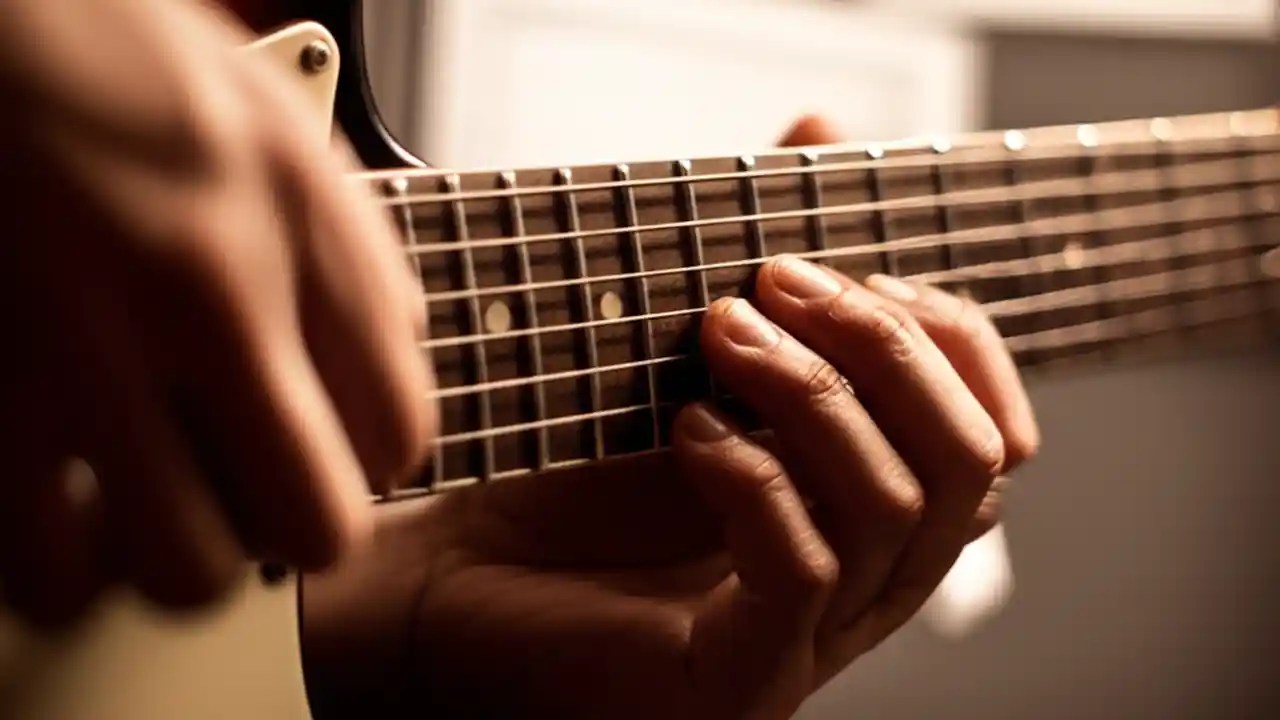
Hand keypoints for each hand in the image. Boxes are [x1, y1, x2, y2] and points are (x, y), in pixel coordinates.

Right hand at [0, 0, 435, 624]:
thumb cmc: (102, 52)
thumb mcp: (269, 117)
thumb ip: (342, 241)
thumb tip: (387, 347)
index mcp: (297, 216)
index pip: (399, 424)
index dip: (367, 465)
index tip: (327, 454)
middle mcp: (209, 285)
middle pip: (317, 520)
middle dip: (286, 536)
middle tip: (245, 505)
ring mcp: (87, 340)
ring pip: (184, 569)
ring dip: (170, 563)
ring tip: (143, 516)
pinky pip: (42, 560)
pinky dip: (57, 569)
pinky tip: (53, 514)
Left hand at [300, 120, 1038, 718]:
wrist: (447, 590)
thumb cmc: (563, 487)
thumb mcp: (681, 364)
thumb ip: (763, 263)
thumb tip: (817, 129)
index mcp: (861, 508)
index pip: (989, 432)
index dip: (954, 340)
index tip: (859, 272)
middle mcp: (858, 582)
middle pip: (966, 464)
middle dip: (887, 349)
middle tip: (782, 283)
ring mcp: (806, 641)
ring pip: (895, 509)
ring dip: (812, 394)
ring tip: (720, 338)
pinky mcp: (736, 678)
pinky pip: (801, 570)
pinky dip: (753, 477)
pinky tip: (688, 434)